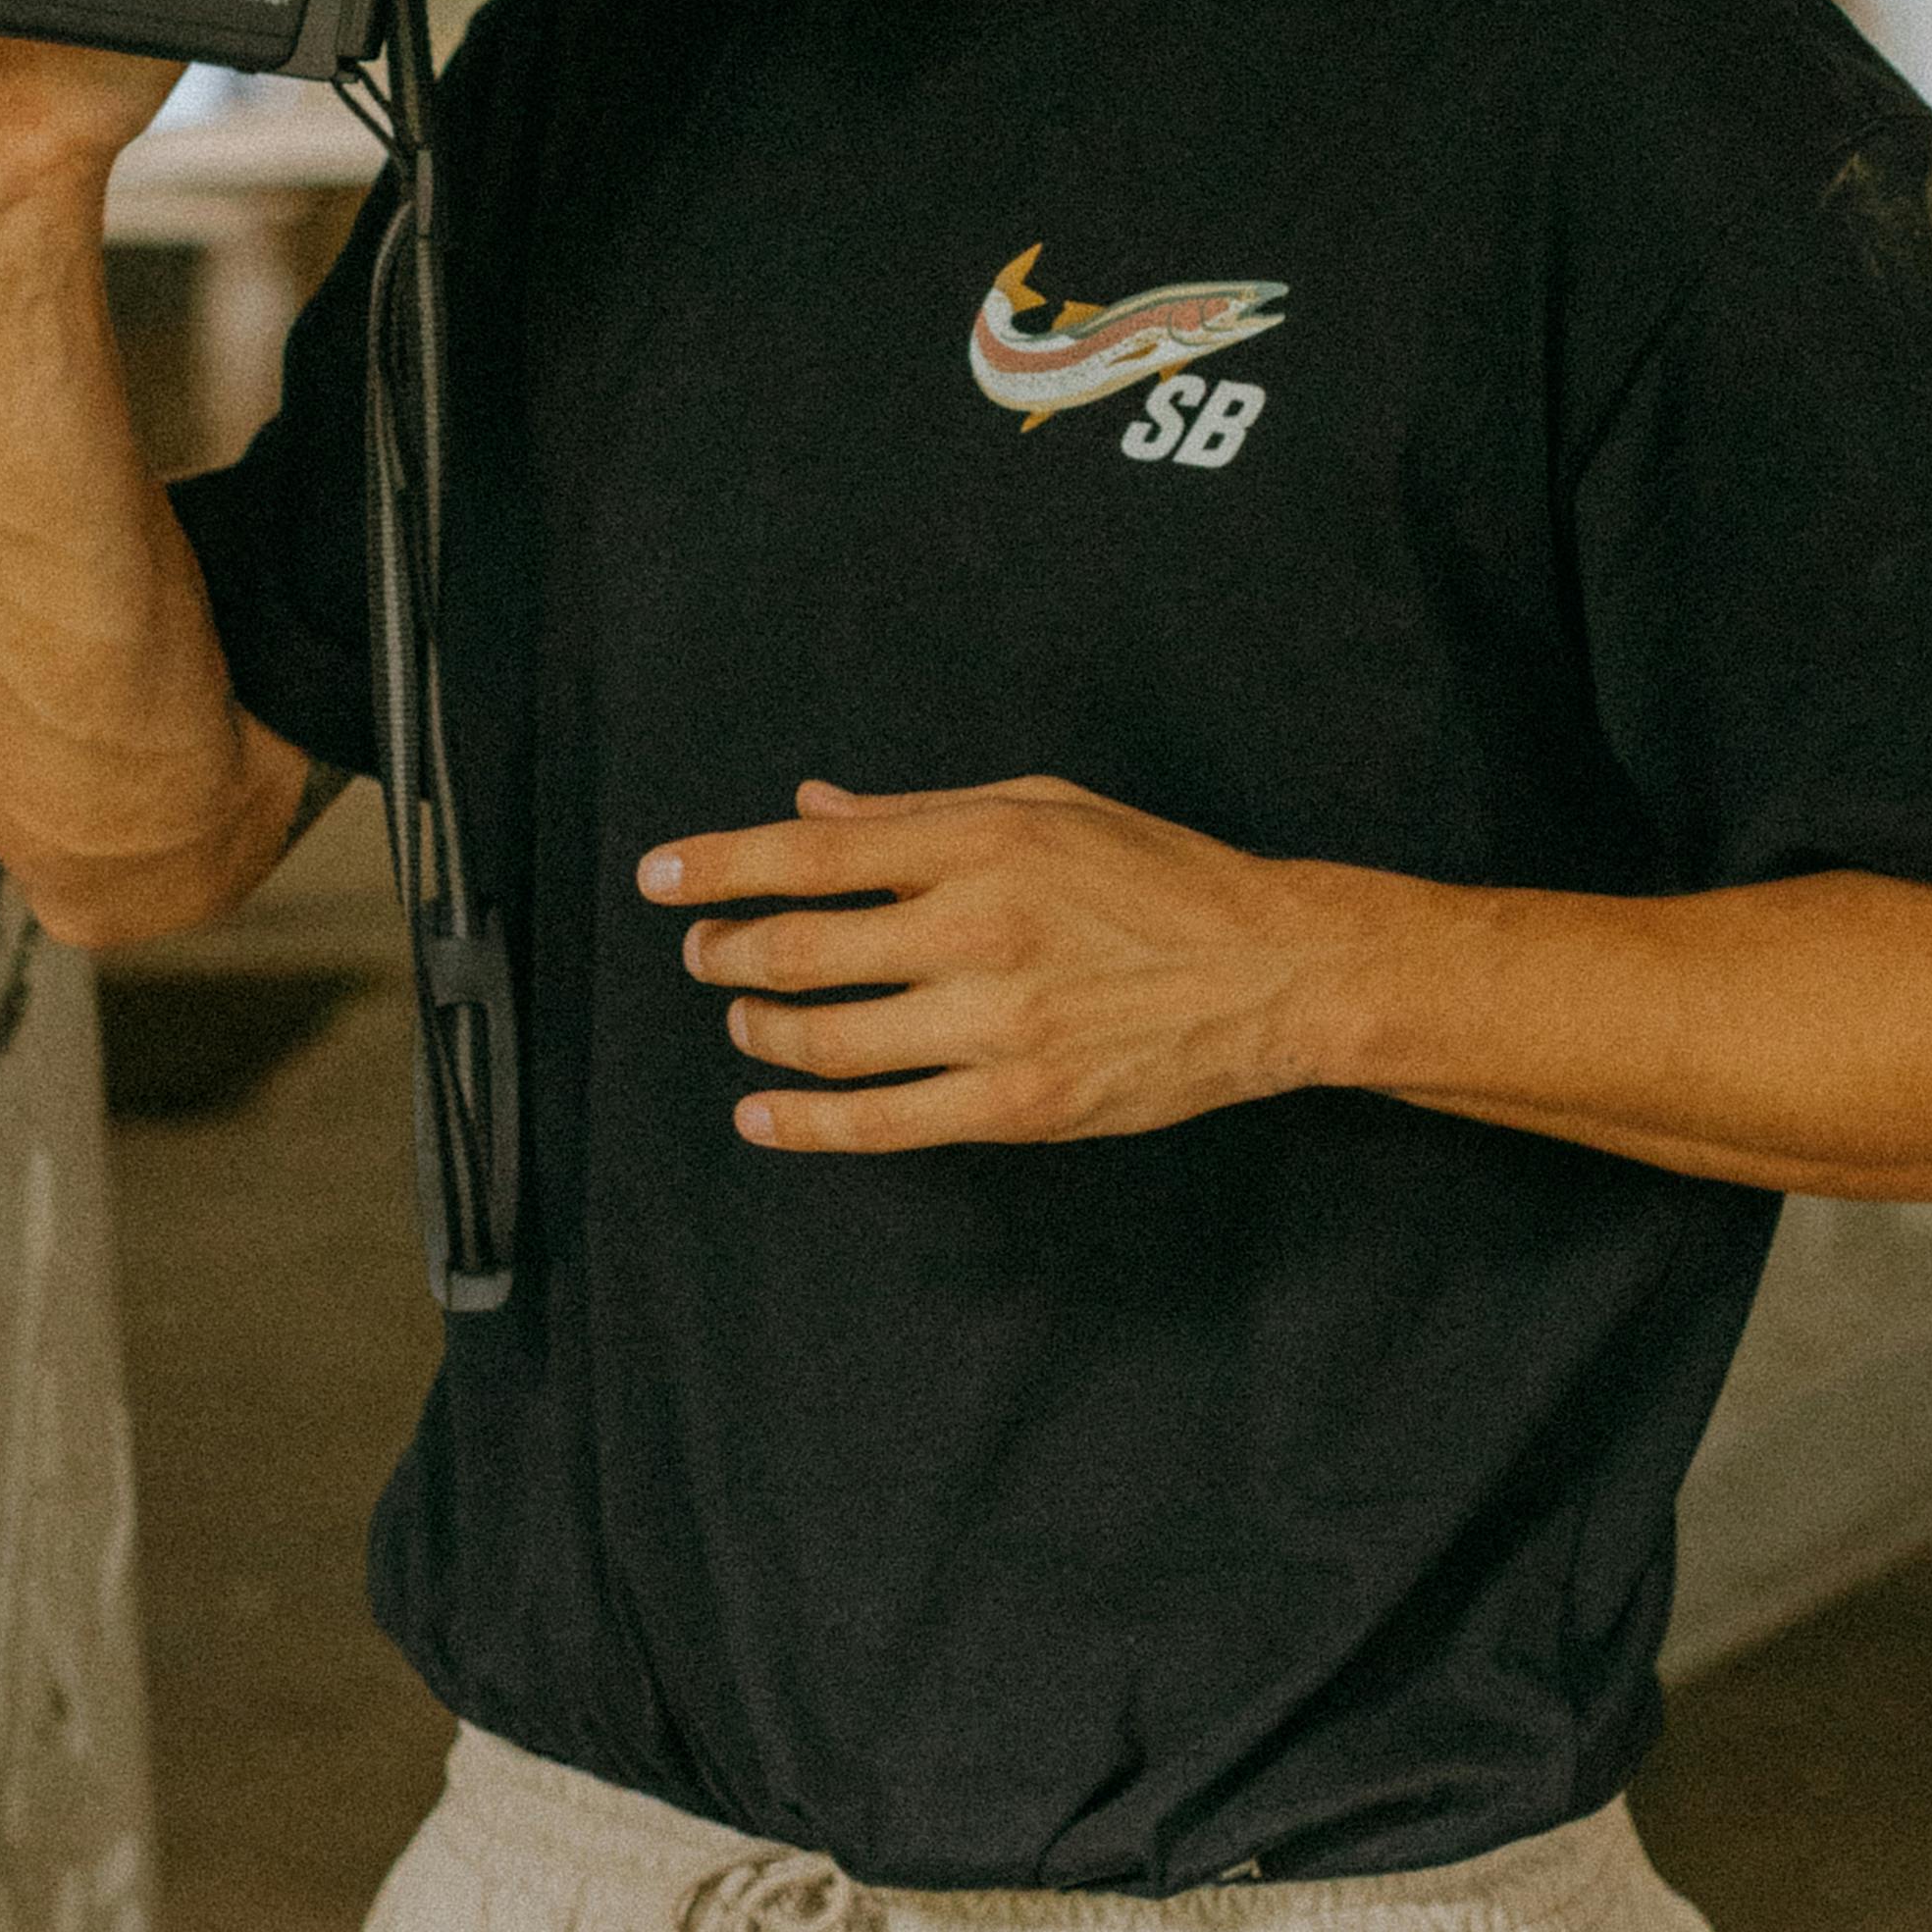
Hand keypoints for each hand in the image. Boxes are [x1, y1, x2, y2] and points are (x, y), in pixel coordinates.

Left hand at [640, 777, 1328, 1156]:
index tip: (660, 878)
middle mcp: (979, 930)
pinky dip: (803, 1124)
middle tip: (707, 952)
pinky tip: (761, 1115)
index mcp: (982, 843)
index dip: (720, 864)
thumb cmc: (1160, 878)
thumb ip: (917, 813)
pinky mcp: (1015, 1105)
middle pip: (802, 948)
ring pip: (827, 1039)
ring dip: (760, 1031)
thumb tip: (810, 810)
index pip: (813, 854)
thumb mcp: (1044, 808)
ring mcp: (995, 1025)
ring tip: (743, 1020)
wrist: (1271, 973)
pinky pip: (880, 1123)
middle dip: (728, 951)